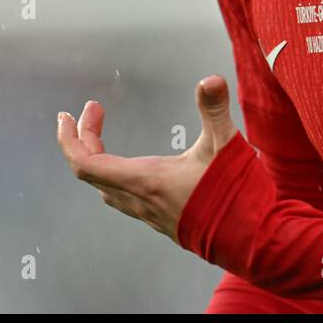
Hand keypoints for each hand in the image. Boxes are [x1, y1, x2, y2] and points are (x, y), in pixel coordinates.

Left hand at [56, 75, 238, 242]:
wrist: (255, 243)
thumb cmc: (238, 196)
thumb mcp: (226, 145)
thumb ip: (214, 110)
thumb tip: (211, 79)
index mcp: (145, 180)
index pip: (85, 163)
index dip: (69, 139)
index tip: (66, 116)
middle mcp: (141, 201)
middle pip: (92, 171)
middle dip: (85, 138)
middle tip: (94, 111)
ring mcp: (151, 215)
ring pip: (107, 188)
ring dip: (98, 159)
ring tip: (102, 135)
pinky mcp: (163, 221)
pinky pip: (125, 198)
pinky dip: (117, 174)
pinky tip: (136, 165)